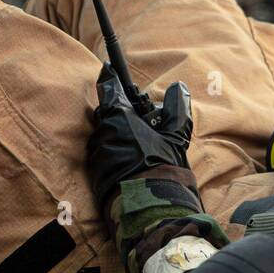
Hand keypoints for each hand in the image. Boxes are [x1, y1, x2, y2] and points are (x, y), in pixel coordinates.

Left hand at [87, 64, 191, 212]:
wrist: (146, 205)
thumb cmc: (161, 166)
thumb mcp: (175, 135)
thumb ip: (177, 109)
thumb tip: (178, 87)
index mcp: (118, 117)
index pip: (108, 88)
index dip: (110, 76)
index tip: (108, 67)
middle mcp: (102, 131)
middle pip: (108, 112)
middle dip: (121, 110)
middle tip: (142, 116)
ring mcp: (96, 152)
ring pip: (106, 133)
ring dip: (120, 132)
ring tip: (142, 143)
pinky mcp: (95, 171)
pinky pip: (104, 152)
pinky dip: (116, 150)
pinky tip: (134, 160)